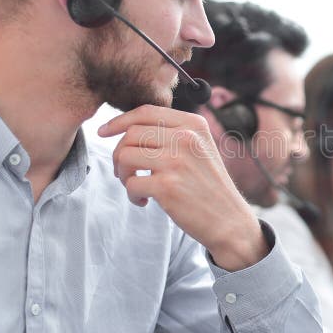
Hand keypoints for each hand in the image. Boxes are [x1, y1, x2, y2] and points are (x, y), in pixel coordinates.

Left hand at [98, 105, 267, 270]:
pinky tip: (144, 201)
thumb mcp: (200, 148)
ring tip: (135, 186)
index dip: (119, 120)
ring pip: (125, 156)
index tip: (103, 131)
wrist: (229, 220)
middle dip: (119, 153)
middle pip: (131, 134)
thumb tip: (129, 126)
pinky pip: (131, 184)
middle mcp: (186, 138)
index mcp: (194, 124)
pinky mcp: (167, 186)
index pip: (146, 112)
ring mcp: (176, 161)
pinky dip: (131, 195)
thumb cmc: (208, 186)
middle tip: (124, 171)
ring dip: (122, 174)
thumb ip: (173, 133)